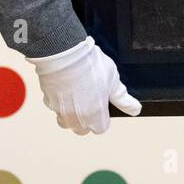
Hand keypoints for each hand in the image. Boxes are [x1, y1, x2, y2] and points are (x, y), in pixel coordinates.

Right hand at [26, 36, 140, 133]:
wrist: (65, 53)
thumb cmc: (90, 67)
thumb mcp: (114, 81)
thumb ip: (123, 99)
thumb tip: (135, 109)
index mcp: (95, 116)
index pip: (101, 129)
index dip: (103, 118)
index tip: (103, 106)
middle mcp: (76, 119)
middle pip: (83, 129)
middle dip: (87, 120)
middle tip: (91, 100)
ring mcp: (60, 111)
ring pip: (67, 122)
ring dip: (72, 114)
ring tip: (78, 95)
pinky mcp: (48, 102)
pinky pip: (55, 107)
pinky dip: (60, 101)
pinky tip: (66, 87)